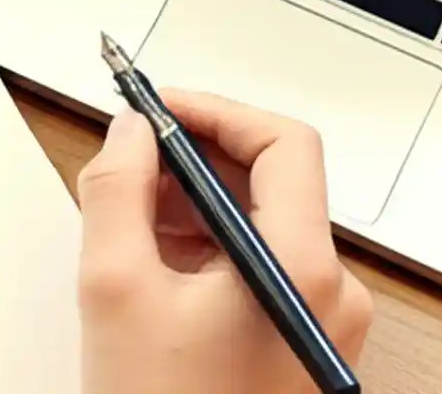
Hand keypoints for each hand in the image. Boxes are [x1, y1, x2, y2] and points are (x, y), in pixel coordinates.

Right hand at [76, 90, 372, 393]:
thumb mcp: (113, 288)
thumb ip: (116, 193)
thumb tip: (128, 133)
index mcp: (302, 271)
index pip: (283, 144)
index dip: (214, 111)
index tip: (157, 105)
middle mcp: (328, 291)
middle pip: (270, 180)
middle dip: (192, 158)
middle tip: (127, 154)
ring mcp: (317, 317)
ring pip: (256, 222)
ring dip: (191, 203)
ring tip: (126, 215)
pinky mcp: (295, 336)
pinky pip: (253, 262)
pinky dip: (201, 244)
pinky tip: (148, 258)